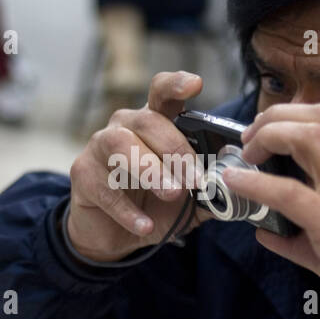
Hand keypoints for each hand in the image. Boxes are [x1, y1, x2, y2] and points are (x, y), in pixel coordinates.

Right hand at [66, 71, 208, 262]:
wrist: (113, 233)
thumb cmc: (152, 204)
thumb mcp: (188, 200)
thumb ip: (211, 191)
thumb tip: (237, 190)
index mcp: (154, 122)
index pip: (162, 93)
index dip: (176, 84)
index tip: (195, 84)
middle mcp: (125, 126)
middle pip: (148, 120)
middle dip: (176, 148)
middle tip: (195, 179)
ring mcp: (100, 146)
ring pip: (121, 145)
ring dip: (150, 169)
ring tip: (171, 193)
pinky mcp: (82, 174)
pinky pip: (105, 187)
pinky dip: (128, 209)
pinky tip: (145, 226)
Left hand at [229, 102, 319, 318]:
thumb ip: (310, 236)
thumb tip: (268, 230)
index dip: (297, 118)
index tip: (269, 134)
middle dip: (277, 117)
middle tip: (250, 138)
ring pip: (308, 138)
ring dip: (267, 137)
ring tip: (244, 156)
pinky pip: (289, 193)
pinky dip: (256, 184)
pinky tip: (236, 185)